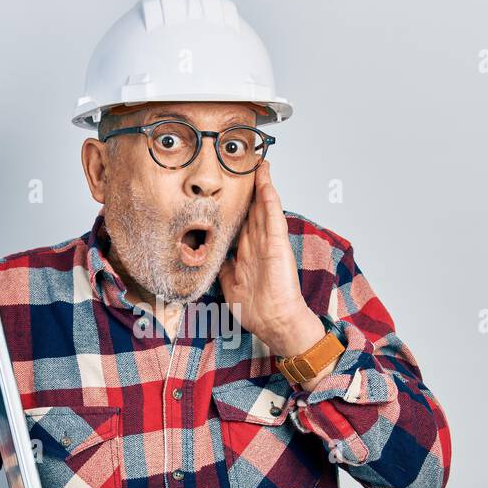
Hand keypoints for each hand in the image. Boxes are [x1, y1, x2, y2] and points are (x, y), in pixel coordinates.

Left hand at [219, 160, 326, 356]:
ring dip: (261, 185)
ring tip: (260, 165)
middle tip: (248, 165)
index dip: (239, 205)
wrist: (276, 322)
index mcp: (249, 253)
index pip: (243, 222)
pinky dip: (269, 199)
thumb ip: (224, 270)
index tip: (233, 189)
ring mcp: (269, 243)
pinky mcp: (277, 245)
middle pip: (253, 210)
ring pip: (262, 208)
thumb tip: (210, 258)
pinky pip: (272, 217)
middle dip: (251, 189)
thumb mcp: (231, 286)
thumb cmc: (258, 310)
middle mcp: (259, 244)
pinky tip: (266, 182)